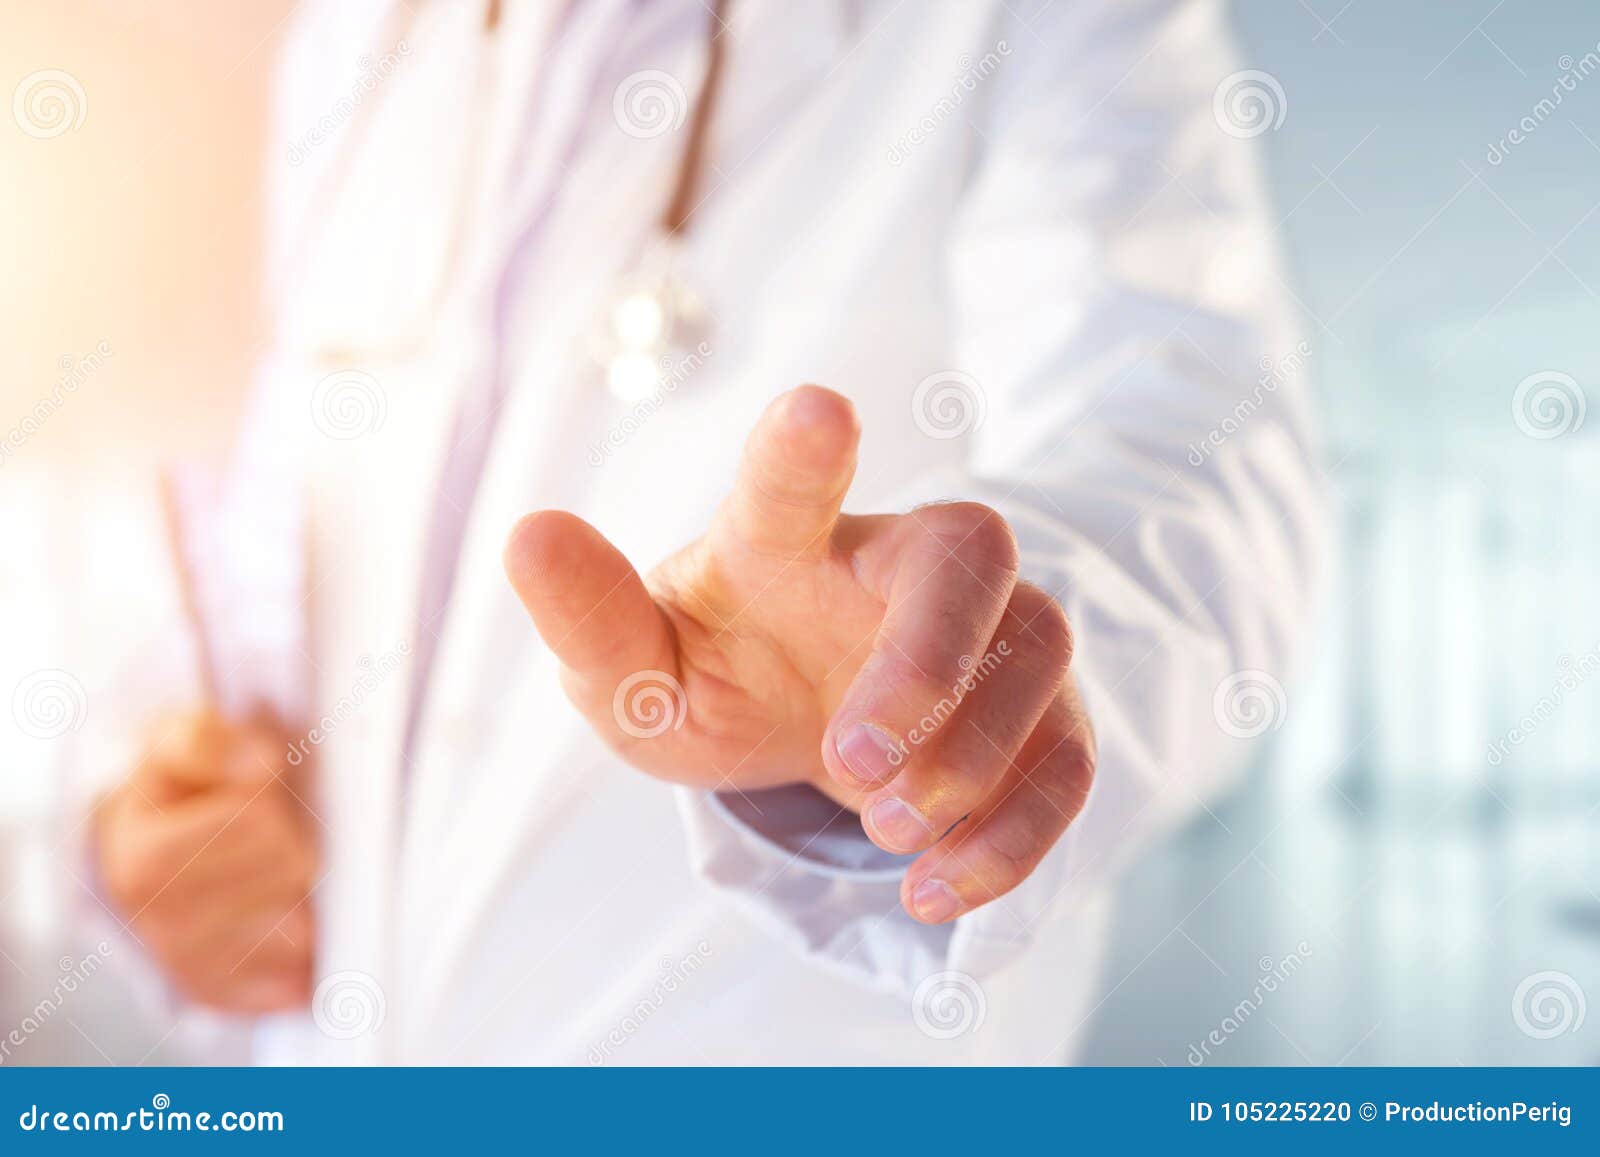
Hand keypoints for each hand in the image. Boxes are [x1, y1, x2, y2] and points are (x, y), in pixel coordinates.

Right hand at [93, 709, 316, 1011]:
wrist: (140, 850)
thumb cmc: (172, 792)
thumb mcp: (174, 742)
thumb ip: (207, 741)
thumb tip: (255, 765)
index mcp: (143, 863)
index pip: (261, 819)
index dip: (264, 796)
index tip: (239, 797)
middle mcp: (162, 929)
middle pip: (293, 867)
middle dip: (288, 839)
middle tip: (257, 836)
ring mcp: (194, 971)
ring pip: (302, 926)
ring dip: (296, 893)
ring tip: (260, 875)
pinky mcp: (227, 998)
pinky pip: (297, 976)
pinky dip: (299, 950)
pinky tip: (270, 919)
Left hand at [503, 385, 1094, 923]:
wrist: (809, 732)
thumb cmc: (723, 674)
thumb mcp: (640, 672)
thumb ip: (592, 618)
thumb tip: (528, 535)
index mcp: (787, 537)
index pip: (794, 479)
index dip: (806, 449)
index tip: (818, 410)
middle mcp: (901, 564)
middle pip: (964, 557)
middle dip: (926, 658)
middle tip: (855, 758)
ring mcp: (987, 631)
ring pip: (1032, 655)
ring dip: (969, 757)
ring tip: (885, 828)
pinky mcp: (1040, 711)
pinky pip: (1066, 759)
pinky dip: (1013, 832)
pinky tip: (935, 885)